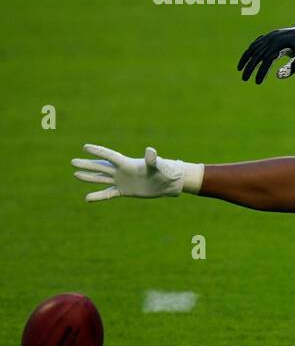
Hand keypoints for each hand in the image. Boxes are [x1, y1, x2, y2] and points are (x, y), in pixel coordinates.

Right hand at [72, 144, 199, 201]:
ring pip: (102, 178)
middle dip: (88, 164)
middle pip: (101, 166)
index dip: (98, 151)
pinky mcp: (125, 191)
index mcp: (129, 163)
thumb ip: (153, 160)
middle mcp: (123, 171)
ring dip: (89, 177)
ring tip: (75, 174)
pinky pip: (109, 193)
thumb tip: (151, 150)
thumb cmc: (167, 171)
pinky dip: (99, 196)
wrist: (171, 183)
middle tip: (72, 161)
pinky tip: (87, 198)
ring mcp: (123, 181)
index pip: (110, 156)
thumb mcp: (159, 166)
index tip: (85, 147)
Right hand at [237, 13, 294, 83]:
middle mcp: (272, 39)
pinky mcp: (269, 36)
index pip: (267, 60)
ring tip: (240, 70)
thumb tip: (278, 76)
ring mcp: (270, 36)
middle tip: (245, 79)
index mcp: (281, 44)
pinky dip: (249, 51)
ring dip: (246, 59)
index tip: (257, 82)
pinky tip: (246, 59)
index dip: (261, 72)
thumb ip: (293, 66)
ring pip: (253, 48)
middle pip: (257, 55)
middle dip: (250, 68)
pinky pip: (256, 43)